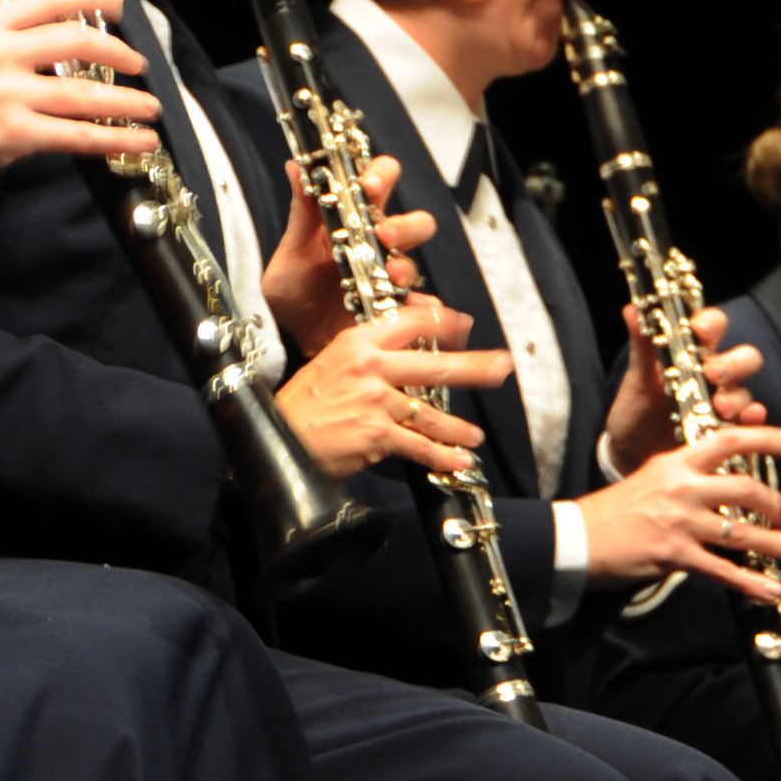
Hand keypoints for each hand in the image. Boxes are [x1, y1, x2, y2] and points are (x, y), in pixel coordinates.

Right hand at [0, 0, 159, 209]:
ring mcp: (6, 92)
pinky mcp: (12, 133)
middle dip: (119, 51)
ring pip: (85, 91)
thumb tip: (53, 47)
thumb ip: (2, 44)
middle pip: (76, 39)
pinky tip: (139, 140)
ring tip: (152, 107)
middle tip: (141, 62)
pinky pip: (77, 134)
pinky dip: (115, 137)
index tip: (118, 0)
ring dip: (128, 100)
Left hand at [261, 156, 436, 356]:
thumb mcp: (293, 246)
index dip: (382, 176)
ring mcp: (387, 278)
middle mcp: (377, 245)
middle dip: (404, 225)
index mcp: (353, 218)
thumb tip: (295, 165)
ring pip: (415, 263)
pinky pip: (420, 308)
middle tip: (383, 234)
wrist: (286, 334)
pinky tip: (409, 309)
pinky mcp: (392, 310)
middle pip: (414, 222)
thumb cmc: (292, 284)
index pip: (381, 182)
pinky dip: (421, 308)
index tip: (368, 184)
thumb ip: (302, 209)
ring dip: (406, 266)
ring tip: (389, 275)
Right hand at [275, 298, 513, 476]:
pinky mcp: (377, 434)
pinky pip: (420, 446)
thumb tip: (403, 360)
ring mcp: (375, 400)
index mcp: (358, 341)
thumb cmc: (302, 404)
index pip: (410, 321)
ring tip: (473, 436)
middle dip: (475, 367)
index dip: (443, 321)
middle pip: (435, 364)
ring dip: (458, 428)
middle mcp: (371, 366)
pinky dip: (442, 456)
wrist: (278, 437)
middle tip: (502, 366)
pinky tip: (457, 460)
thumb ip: (367, 356)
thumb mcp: (331, 362)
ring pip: (432, 412)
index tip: (463, 325)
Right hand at [580, 427, 780, 601]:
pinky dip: (752, 583)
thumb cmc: (615, 509)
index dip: (762, 438)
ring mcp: (680, 522)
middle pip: (744, 489)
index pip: (726, 441)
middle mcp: (682, 488)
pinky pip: (722, 570)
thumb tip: (724, 484)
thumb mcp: (652, 478)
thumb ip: (687, 477)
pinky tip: (772, 589)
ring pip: (741, 532)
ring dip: (778, 543)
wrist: (578, 537)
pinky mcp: (674, 554)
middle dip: (776, 503)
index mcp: (676, 463)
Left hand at [604, 303, 768, 474]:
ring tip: (719, 407)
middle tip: (712, 373)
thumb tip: (632, 310)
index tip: (699, 328)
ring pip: (745, 391)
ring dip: (736, 397)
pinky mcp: (727, 431)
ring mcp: (723, 403)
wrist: (631, 453)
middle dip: (732, 363)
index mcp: (691, 353)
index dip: (711, 322)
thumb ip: (641, 346)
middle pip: (743, 357)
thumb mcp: (636, 379)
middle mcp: (713, 375)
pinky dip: (753, 420)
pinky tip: (748, 420)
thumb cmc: (635, 410)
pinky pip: (750, 423)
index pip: (712, 326)